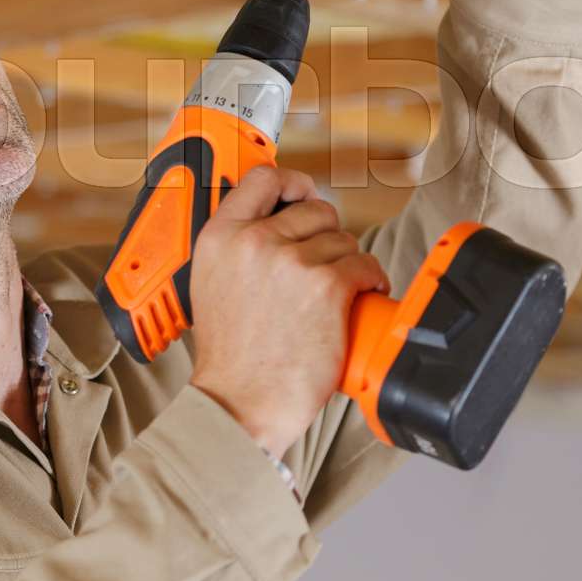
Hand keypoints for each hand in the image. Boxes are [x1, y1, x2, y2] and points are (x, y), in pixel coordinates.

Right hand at [188, 166, 388, 458]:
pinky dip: (370, 279)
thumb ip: (236, 248)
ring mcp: (293, 262)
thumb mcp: (211, 283)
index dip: (292, 182)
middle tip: (323, 264)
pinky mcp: (327, 287)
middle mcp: (256, 241)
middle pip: (315, 209)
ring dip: (348, 262)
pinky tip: (360, 295)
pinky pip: (364, 265)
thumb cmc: (229, 356)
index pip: (263, 179)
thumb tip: (274, 226)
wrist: (239, 401)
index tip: (304, 194)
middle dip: (326, 235)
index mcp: (221, 237)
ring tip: (338, 290)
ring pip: (343, 239)